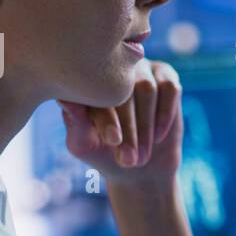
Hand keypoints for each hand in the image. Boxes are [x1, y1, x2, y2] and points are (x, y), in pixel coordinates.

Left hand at [59, 59, 182, 184]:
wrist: (142, 167)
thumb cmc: (105, 154)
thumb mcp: (85, 145)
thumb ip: (76, 123)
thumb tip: (65, 100)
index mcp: (86, 80)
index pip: (95, 90)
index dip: (105, 117)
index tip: (113, 142)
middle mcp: (111, 68)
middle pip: (123, 90)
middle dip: (129, 129)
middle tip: (129, 160)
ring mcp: (139, 69)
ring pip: (147, 88)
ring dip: (146, 126)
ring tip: (141, 156)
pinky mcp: (165, 75)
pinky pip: (170, 88)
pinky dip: (165, 115)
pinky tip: (158, 137)